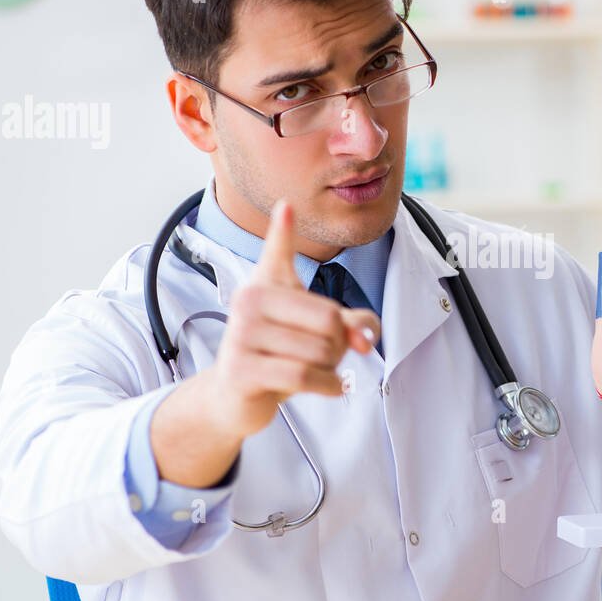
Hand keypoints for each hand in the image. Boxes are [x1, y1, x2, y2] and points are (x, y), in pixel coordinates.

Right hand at [206, 199, 380, 438]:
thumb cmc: (279, 353)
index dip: (283, 230)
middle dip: (340, 345)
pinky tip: (334, 387)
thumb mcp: (315, 328)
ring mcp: (240, 336)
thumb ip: (351, 323)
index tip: (285, 205)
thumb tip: (366, 337)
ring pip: (319, 352)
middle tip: (327, 356)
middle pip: (329, 321)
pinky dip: (330, 386)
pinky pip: (304, 376)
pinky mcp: (241, 371)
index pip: (281, 254)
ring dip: (333, 368)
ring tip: (320, 371)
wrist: (235, 396)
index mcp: (263, 283)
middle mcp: (247, 303)